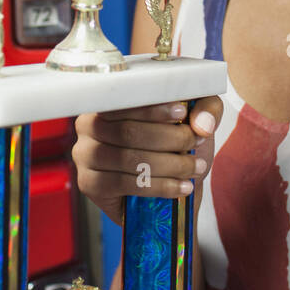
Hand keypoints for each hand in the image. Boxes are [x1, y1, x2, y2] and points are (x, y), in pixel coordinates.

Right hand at [73, 96, 222, 226]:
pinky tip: (180, 187)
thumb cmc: (176, 146)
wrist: (170, 189)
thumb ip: (206, 108)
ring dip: (168, 165)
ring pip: (127, 158)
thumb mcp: (196, 120)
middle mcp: (88, 124)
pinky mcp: (88, 183)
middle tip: (196, 145)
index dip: (153, 108)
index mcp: (109, 101)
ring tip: (194, 168)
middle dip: (169, 139)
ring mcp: (84, 154)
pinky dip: (158, 186)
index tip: (182, 114)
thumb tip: (202, 124)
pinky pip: (122, 184)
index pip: (125, 100)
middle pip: (127, 131)